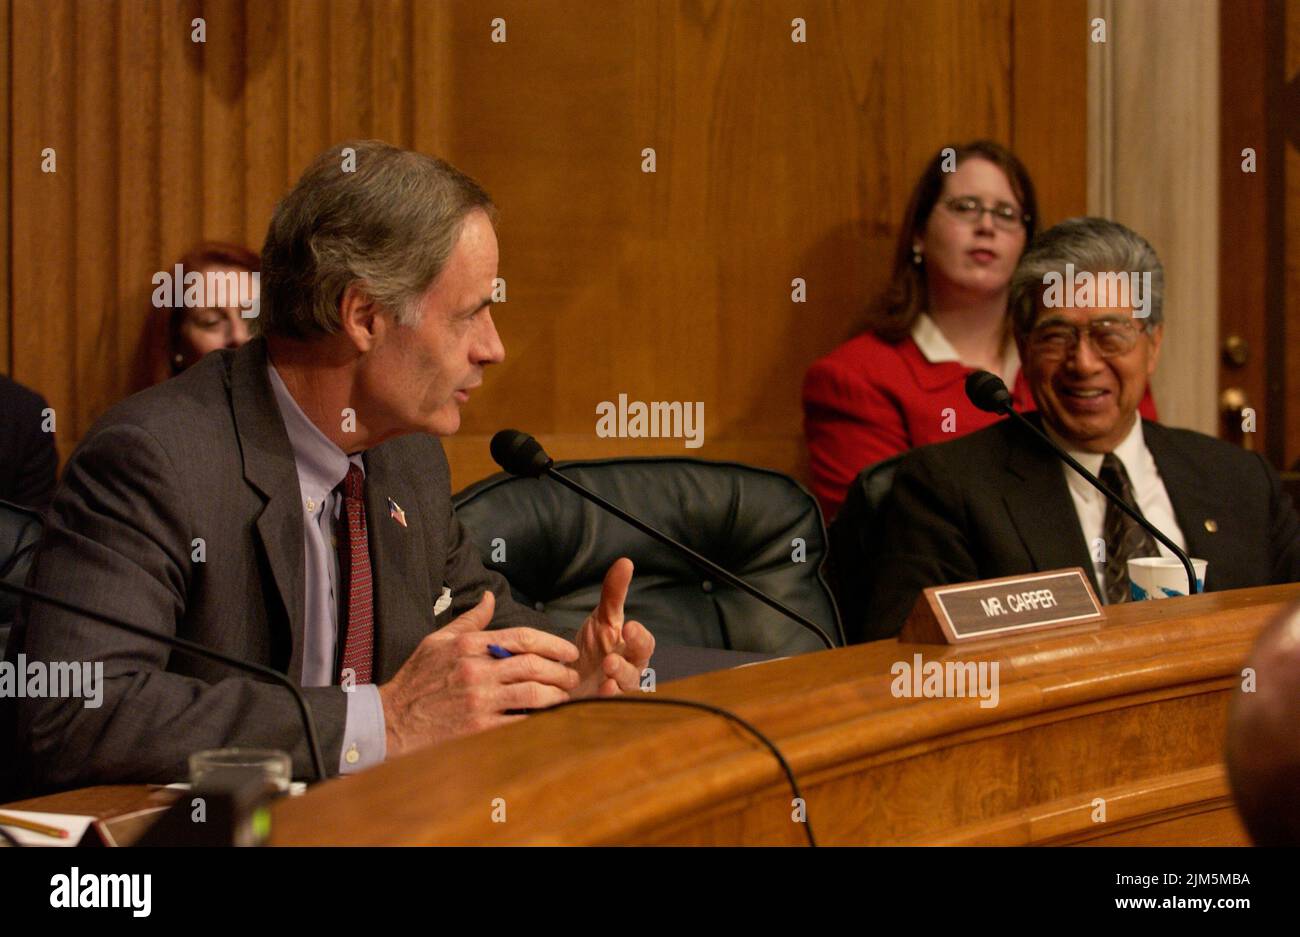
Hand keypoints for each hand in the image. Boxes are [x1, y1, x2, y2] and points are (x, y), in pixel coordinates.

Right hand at [377, 590, 579, 757]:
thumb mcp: (438, 641)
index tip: (569, 652)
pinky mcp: (478, 728)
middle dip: (560, 671)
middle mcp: (476, 670)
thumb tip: (490, 598)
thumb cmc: (416, 680)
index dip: (553, 644)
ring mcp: (478, 700)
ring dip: (557, 695)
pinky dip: (540, 720)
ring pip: (533, 693)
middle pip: (534, 665)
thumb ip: (470, 621)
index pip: (523, 637)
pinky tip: (550, 719)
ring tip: (565, 697)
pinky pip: (520, 722)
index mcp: (469, 645)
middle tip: (572, 676)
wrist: (392, 721)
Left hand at [572, 557, 655, 697]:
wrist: (571, 676)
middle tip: (612, 658)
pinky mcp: (599, 705)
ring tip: (606, 672)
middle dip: (627, 664)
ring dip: (617, 681)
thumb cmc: (593, 648)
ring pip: (624, 690)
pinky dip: (604, 701)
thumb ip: (614, 593)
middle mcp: (628, 671)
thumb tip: (625, 562)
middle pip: (637, 670)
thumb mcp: (602, 617)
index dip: (639, 637)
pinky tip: (598, 693)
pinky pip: (607, 707)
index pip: (644, 644)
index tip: (629, 627)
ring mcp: (615, 690)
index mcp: (631, 649)